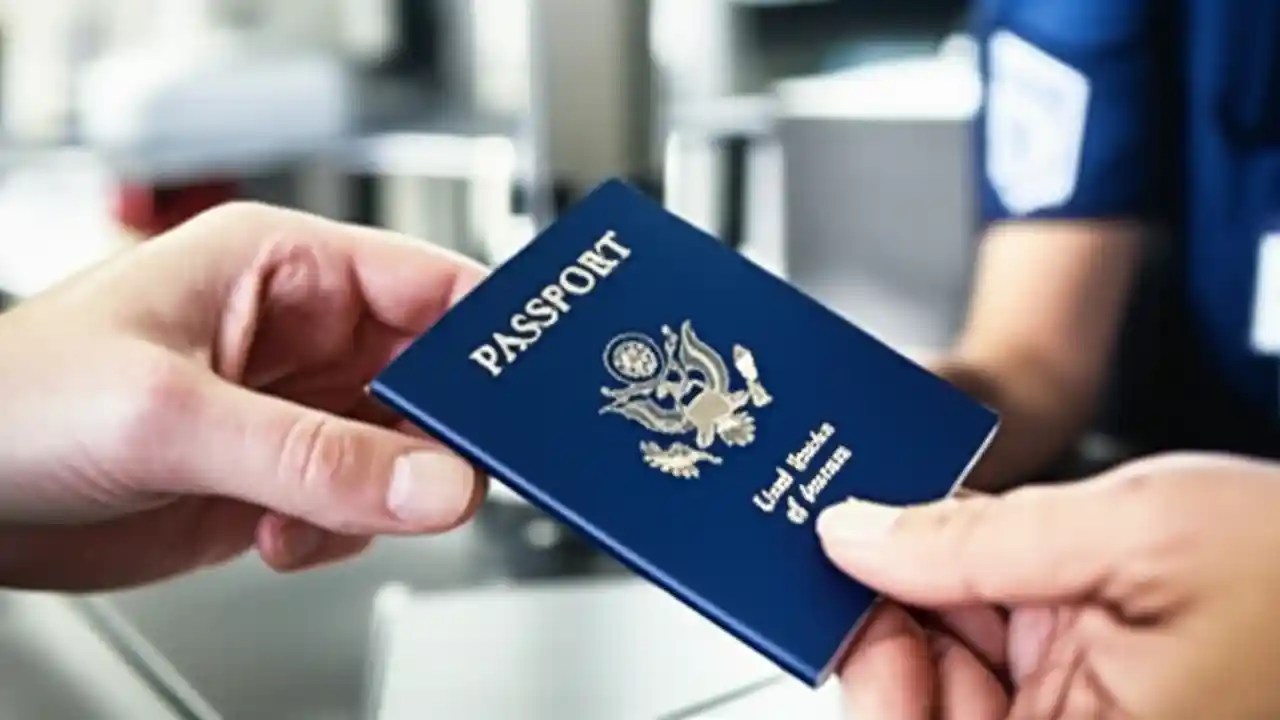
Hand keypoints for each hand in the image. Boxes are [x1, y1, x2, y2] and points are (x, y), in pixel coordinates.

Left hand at [0, 203, 487, 590]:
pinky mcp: (275, 477)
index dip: (488, 334)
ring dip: (381, 496)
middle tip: (442, 482)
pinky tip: (281, 536)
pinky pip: (359, 504)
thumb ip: (316, 456)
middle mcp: (296, 335)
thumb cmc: (12, 404)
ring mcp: (290, 410)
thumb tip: (437, 483)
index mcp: (280, 270)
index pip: (428, 283)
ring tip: (318, 513)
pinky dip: (341, 532)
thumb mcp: (171, 417)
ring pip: (401, 452)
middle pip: (429, 377)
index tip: (531, 391)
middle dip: (439, 436)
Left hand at [817, 453, 1279, 718]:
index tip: (843, 582)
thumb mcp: (1130, 532)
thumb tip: (851, 537)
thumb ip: (974, 544)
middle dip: (898, 617)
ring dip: (935, 596)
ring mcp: (1084, 719)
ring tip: (939, 519)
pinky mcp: (1092, 693)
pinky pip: (1000, 655)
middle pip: (930, 706)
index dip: (869, 672)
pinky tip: (978, 538)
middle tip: (876, 527)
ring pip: (955, 677)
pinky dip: (976, 590)